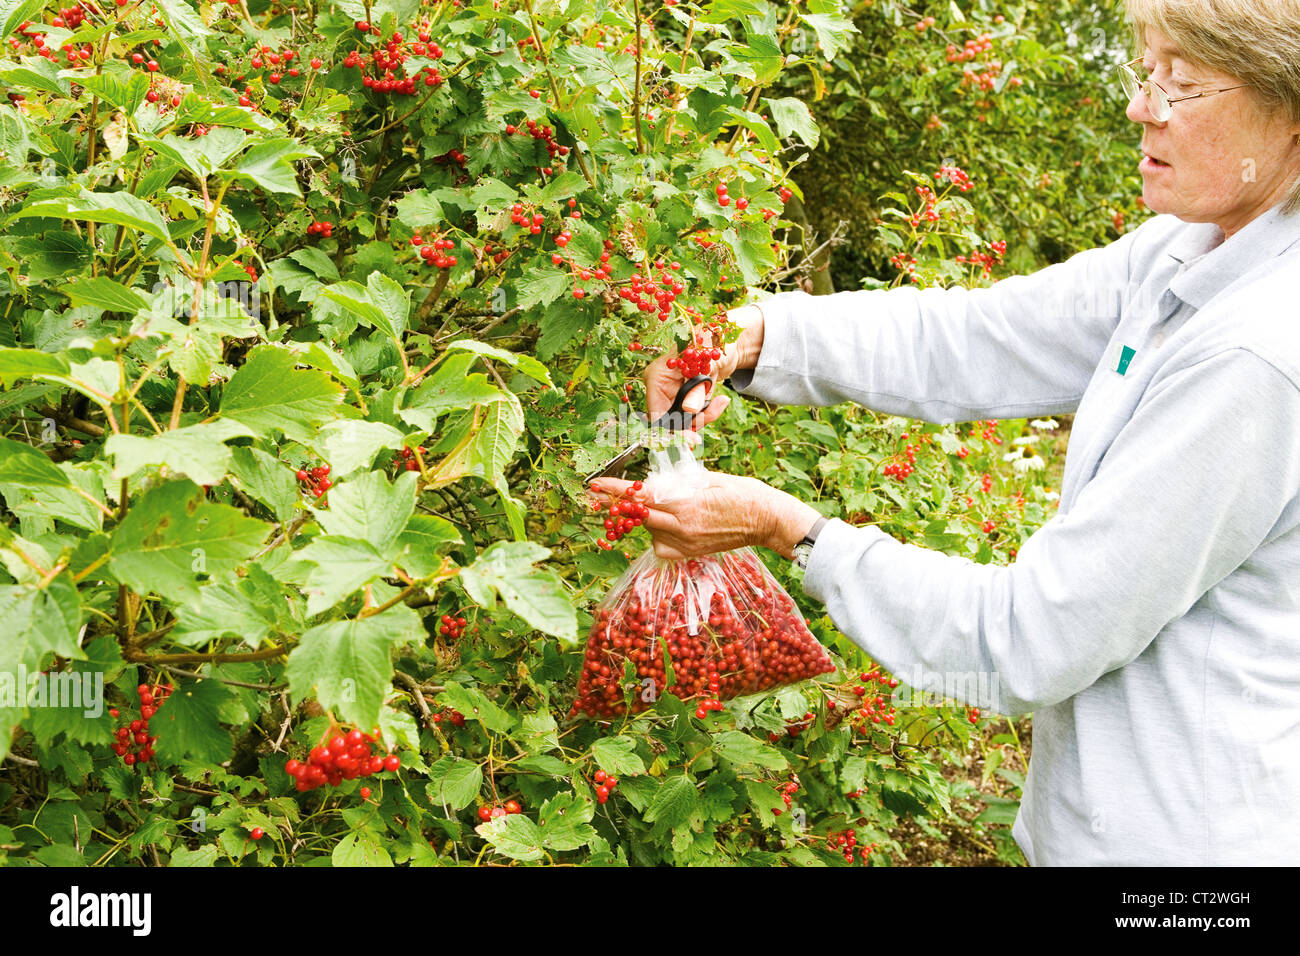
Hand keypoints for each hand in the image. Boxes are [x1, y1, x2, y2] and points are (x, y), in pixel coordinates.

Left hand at [589, 472, 820, 560]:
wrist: (766, 521)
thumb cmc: (743, 493)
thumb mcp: (709, 478)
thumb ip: (679, 481)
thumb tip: (654, 481)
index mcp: (686, 505)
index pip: (642, 497)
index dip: (616, 491)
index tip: (596, 485)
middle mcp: (682, 528)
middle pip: (638, 517)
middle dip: (616, 505)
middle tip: (597, 495)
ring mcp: (685, 544)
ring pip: (649, 531)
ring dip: (641, 518)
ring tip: (641, 505)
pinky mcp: (689, 553)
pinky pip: (661, 546)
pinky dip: (656, 534)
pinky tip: (663, 523)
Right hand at [641, 305, 764, 439]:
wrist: (729, 341)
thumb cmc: (714, 342)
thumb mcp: (706, 364)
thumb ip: (696, 388)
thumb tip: (689, 410)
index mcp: (657, 377)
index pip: (655, 414)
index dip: (672, 429)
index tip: (691, 437)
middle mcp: (661, 388)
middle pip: (670, 422)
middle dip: (692, 423)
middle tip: (711, 416)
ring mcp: (673, 395)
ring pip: (683, 422)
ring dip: (703, 418)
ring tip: (720, 402)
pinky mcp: (686, 400)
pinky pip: (693, 418)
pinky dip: (707, 414)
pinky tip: (720, 401)